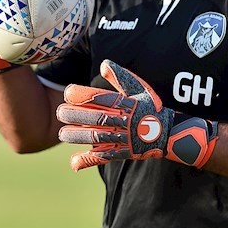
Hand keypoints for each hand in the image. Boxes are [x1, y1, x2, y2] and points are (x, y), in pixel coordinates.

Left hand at [57, 60, 218, 171]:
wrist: (166, 132)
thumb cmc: (150, 108)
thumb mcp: (139, 89)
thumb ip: (120, 77)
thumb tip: (104, 64)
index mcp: (125, 104)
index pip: (100, 98)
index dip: (82, 95)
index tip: (68, 93)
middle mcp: (122, 121)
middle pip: (95, 118)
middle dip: (75, 116)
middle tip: (60, 113)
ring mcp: (122, 138)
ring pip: (96, 138)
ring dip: (77, 137)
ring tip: (62, 134)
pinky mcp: (121, 153)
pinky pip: (103, 157)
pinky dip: (88, 161)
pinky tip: (73, 163)